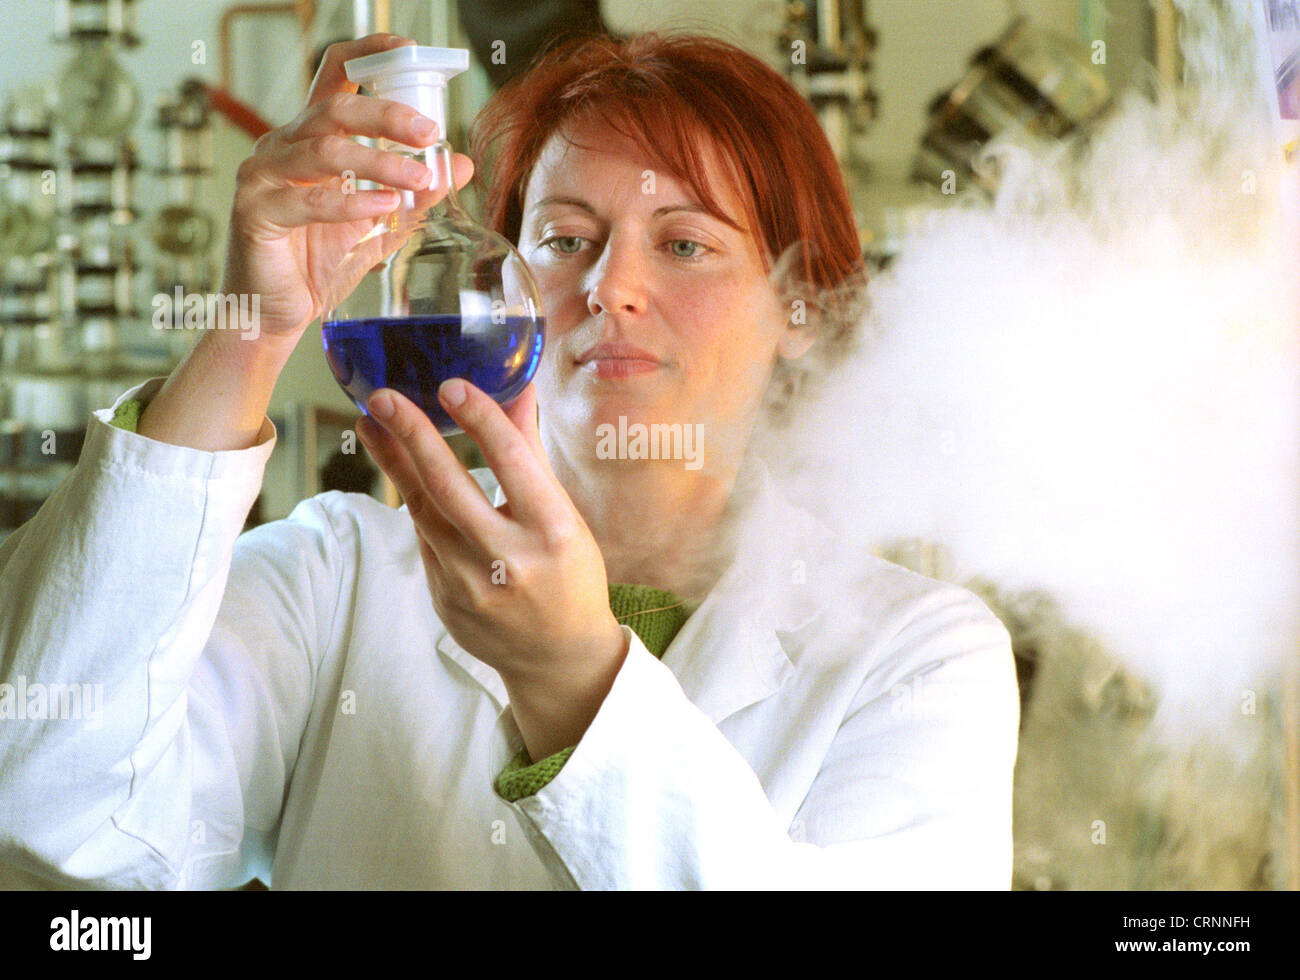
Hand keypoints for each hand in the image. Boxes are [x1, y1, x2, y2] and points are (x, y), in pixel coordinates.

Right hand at [221, 34, 474, 352]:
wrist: (275, 314)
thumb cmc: (316, 264)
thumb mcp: (378, 222)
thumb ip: (415, 192)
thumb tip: (461, 165)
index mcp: (310, 139)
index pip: (334, 74)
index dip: (368, 52)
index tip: (409, 49)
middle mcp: (282, 147)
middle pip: (335, 109)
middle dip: (387, 115)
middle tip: (430, 134)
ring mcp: (263, 177)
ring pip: (324, 151)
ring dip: (378, 163)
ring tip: (417, 180)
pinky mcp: (255, 213)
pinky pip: (308, 201)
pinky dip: (351, 203)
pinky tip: (384, 207)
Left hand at [356, 381, 628, 759]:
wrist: (558, 658)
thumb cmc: (569, 573)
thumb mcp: (564, 514)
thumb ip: (531, 453)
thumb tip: (517, 387)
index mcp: (554, 533)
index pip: (512, 463)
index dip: (479, 419)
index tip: (451, 385)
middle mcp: (511, 560)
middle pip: (450, 487)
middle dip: (412, 436)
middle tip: (382, 397)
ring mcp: (471, 586)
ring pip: (423, 511)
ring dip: (394, 463)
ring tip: (372, 423)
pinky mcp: (444, 600)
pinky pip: (424, 539)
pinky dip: (413, 502)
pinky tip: (402, 471)